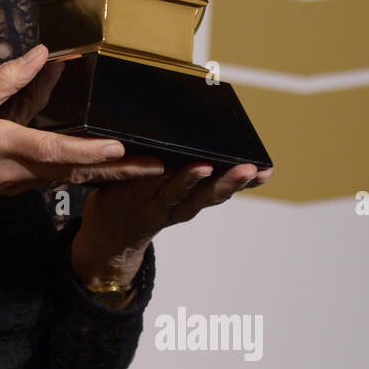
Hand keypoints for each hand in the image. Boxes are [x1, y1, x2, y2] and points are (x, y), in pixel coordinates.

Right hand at [0, 44, 165, 251]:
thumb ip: (6, 80)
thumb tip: (40, 54)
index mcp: (0, 145)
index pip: (50, 150)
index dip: (86, 150)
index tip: (117, 147)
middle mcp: (17, 169)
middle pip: (78, 172)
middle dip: (120, 171)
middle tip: (160, 166)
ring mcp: (23, 181)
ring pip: (76, 177)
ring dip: (114, 173)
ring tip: (151, 165)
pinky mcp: (24, 184)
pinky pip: (63, 175)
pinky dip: (92, 169)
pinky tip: (114, 161)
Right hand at [70, 159, 274, 288]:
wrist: (114, 235)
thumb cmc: (112, 197)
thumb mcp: (108, 180)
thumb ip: (125, 162)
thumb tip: (138, 133)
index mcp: (136, 195)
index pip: (161, 184)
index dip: (183, 177)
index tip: (201, 166)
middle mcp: (162, 204)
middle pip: (193, 194)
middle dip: (219, 181)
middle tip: (243, 169)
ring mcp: (178, 209)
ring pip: (208, 197)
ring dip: (234, 184)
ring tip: (258, 171)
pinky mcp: (190, 208)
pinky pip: (214, 197)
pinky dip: (237, 185)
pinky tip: (260, 174)